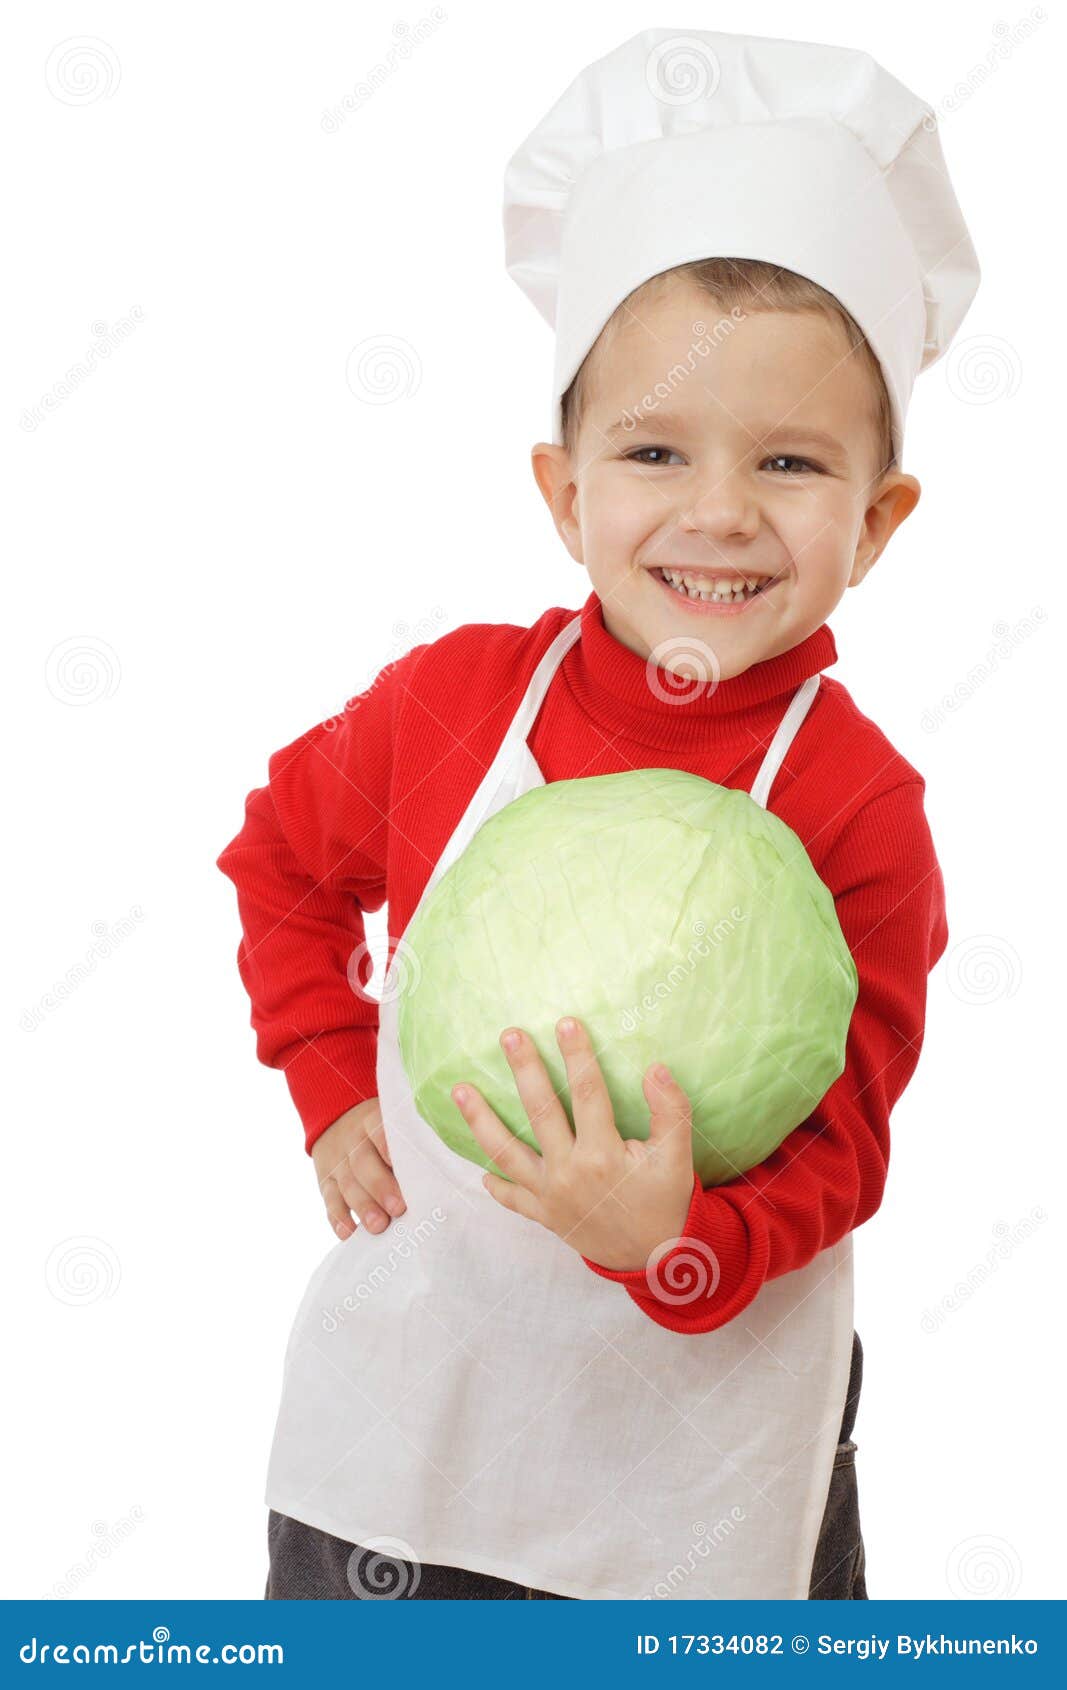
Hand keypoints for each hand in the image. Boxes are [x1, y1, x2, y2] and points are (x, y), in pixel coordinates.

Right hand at [311, 1098, 406, 1240]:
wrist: (334, 1119)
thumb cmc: (380, 1129)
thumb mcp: (391, 1120)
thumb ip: (412, 1137)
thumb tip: (442, 1163)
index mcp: (372, 1121)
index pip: (381, 1133)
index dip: (391, 1150)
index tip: (408, 1169)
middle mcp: (352, 1141)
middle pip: (363, 1163)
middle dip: (380, 1187)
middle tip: (398, 1208)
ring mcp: (336, 1162)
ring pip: (347, 1184)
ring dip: (363, 1207)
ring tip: (378, 1226)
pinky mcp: (326, 1181)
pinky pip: (329, 1200)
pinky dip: (338, 1218)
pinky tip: (348, 1233)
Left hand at [452, 1017, 694, 1271]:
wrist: (657, 1261)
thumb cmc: (666, 1203)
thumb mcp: (677, 1158)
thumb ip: (671, 1111)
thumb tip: (656, 1069)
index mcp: (603, 1154)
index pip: (587, 1093)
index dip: (577, 1056)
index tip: (565, 1023)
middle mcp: (569, 1172)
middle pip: (540, 1112)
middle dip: (523, 1070)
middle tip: (508, 1035)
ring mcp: (550, 1195)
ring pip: (507, 1152)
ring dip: (480, 1120)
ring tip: (459, 1091)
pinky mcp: (544, 1216)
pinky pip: (512, 1198)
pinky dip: (496, 1184)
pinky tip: (482, 1169)